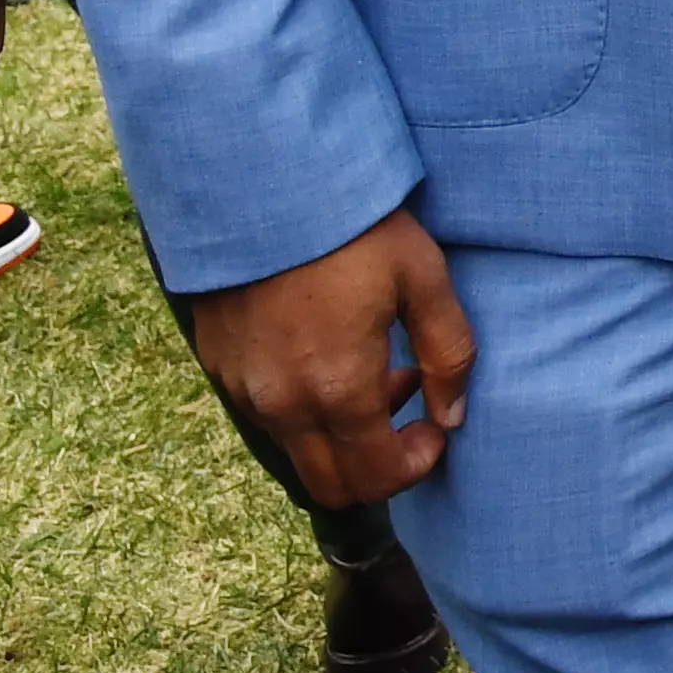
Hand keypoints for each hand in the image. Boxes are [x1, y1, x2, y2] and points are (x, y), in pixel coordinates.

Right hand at [188, 209, 475, 507]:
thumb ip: (448, 355)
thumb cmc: (354, 229)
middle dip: (377, 465)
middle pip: (331, 484)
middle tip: (407, 403)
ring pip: (297, 450)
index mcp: (338, 390)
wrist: (262, 188)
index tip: (434, 427)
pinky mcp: (219, 367)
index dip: (415, 466)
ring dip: (341, 432)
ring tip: (374, 364)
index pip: (376, 477)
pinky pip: (265, 415)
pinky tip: (327, 351)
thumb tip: (453, 418)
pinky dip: (303, 407)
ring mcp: (243, 390)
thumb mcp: (423, 280)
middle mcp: (282, 405)